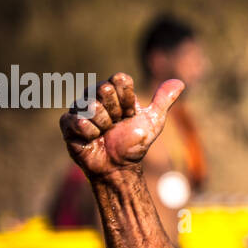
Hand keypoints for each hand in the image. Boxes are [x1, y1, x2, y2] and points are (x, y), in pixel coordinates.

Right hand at [60, 73, 184, 178]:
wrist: (120, 167)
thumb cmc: (135, 143)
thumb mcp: (154, 121)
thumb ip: (163, 100)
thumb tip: (180, 82)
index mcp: (113, 91)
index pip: (120, 80)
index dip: (129, 99)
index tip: (130, 113)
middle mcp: (93, 95)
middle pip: (105, 89)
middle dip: (116, 112)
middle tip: (116, 124)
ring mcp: (79, 108)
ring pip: (92, 106)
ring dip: (104, 125)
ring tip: (104, 133)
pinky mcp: (67, 124)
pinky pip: (78, 121)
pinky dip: (90, 133)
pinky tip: (93, 139)